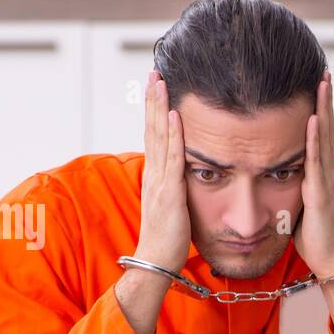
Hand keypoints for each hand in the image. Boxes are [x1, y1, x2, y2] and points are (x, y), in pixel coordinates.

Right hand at [136, 69, 191, 272]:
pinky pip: (173, 160)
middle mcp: (154, 174)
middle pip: (152, 129)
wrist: (156, 262)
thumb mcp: (171, 206)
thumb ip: (173, 187)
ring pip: (159, 137)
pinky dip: (175, 136)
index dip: (154, 110)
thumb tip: (181, 174)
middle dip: (153, 99)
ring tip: (160, 82)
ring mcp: (160, 182)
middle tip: (155, 71)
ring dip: (160, 108)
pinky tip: (176, 116)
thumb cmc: (167, 239)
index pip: (154, 135)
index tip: (156, 86)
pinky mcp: (170, 194)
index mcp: (155, 176)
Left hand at [292, 70, 333, 278]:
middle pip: (326, 128)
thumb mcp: (297, 206)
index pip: (319, 136)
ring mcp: (324, 181)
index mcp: (318, 175)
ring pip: (325, 138)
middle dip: (325, 100)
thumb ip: (291, 188)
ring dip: (324, 109)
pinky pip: (316, 161)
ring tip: (323, 83)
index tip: (316, 86)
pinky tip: (313, 119)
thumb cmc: (313, 238)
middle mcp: (324, 173)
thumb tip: (277, 178)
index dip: (319, 110)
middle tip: (323, 72)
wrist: (330, 262)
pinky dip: (315, 139)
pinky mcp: (319, 193)